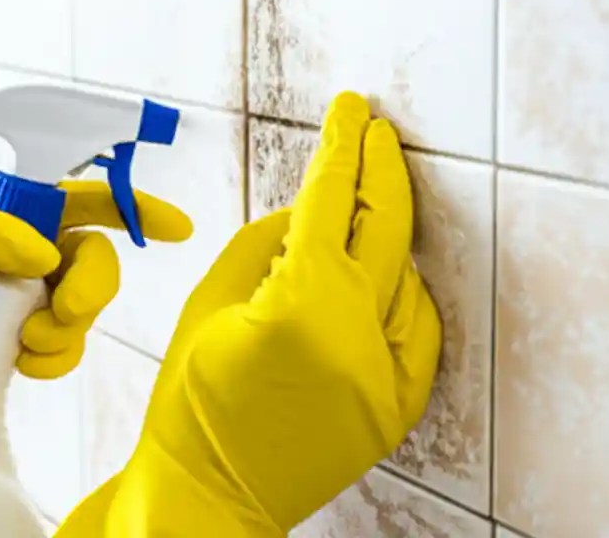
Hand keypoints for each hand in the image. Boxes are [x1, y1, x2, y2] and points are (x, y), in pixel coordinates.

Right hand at [56, 93, 441, 535]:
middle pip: (388, 223)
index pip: (332, 198)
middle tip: (376, 135)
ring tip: (351, 225)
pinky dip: (402, 296)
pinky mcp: (399, 406)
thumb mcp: (208, 302)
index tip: (352, 111)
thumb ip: (266, 241)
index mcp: (300, 302)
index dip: (343, 145)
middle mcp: (356, 333)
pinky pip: (418, 327)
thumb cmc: (190, 403)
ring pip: (405, 275)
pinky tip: (376, 283)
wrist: (208, 496)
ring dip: (382, 240)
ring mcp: (386, 374)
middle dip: (382, 167)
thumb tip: (313, 208)